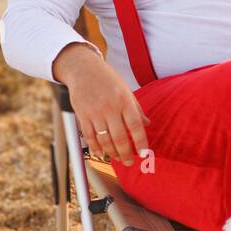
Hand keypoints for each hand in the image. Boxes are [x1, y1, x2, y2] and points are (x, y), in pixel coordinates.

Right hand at [52, 43, 150, 166]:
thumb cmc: (107, 79)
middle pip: (120, 137)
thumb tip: (147, 124)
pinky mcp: (82, 115)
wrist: (83, 69)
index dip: (141, 142)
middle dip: (126, 153)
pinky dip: (95, 147)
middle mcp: (110, 108)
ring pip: (105, 140)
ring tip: (117, 158)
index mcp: (124, 101)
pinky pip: (90, 136)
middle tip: (129, 162)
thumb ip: (136, 109)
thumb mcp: (126, 90)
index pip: (136, 126)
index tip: (144, 154)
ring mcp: (95, 112)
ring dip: (112, 153)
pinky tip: (101, 153)